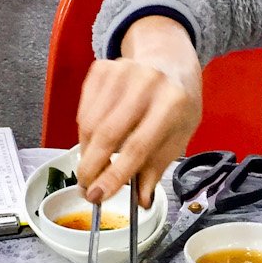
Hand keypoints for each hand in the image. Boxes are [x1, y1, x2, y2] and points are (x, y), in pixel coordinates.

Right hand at [77, 16, 202, 206]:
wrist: (169, 60)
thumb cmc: (176, 103)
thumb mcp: (179, 136)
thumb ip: (157, 168)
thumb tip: (141, 202)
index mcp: (172, 103)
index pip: (137, 147)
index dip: (114, 175)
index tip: (99, 195)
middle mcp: (146, 82)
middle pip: (107, 135)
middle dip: (91, 168)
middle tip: (86, 189)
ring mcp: (121, 71)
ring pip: (89, 125)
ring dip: (86, 154)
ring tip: (93, 167)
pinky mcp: (101, 69)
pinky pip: (83, 111)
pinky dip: (84, 133)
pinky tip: (96, 140)